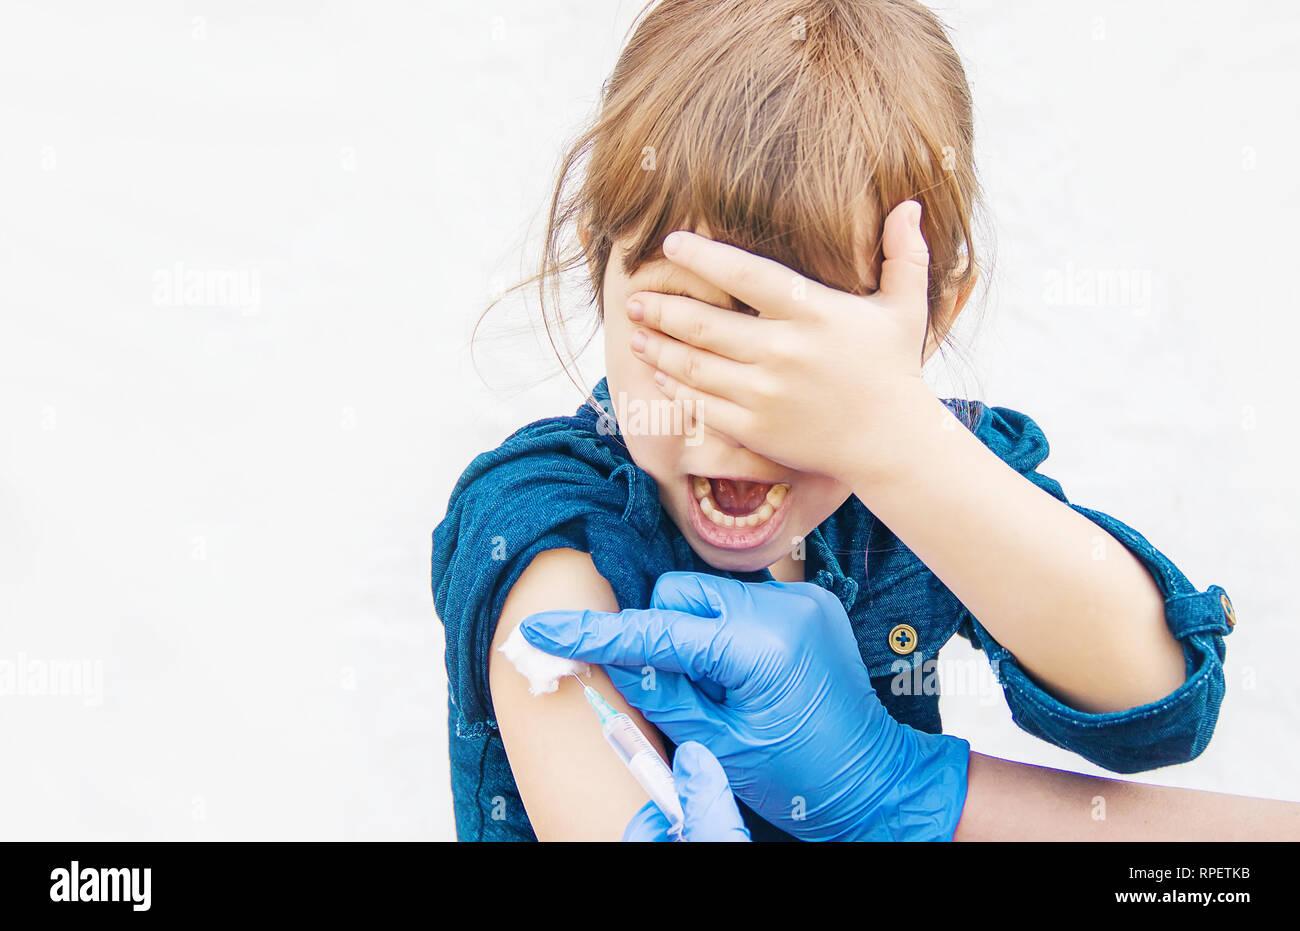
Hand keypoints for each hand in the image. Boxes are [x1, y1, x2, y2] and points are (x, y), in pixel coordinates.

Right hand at [522, 572, 969, 840]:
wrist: (872, 780)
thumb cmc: (798, 777)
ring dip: (695, 633)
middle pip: (679, 594)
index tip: (545, 631)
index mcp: (759, 647)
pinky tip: (747, 673)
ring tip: (723, 687)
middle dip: (661, 634)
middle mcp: (783, 607)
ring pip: (707, 595)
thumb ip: (661, 692)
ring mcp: (801, 598)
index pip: (657, 630)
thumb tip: (615, 655)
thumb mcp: (717, 744)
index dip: (596, 634)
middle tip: (679, 689)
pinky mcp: (810, 601)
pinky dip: (727, 631)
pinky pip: (742, 601)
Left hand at [625, 200, 935, 486]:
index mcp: (813, 312)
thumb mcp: (906, 306)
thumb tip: (911, 203)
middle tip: (634, 298)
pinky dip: (675, 388)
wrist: (893, 443)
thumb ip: (903, 253)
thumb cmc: (894, 369)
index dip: (701, 256)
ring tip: (634, 332)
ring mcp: (766, 394)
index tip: (670, 243)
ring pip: (694, 366)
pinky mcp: (756, 429)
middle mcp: (783, 351)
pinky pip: (702, 405)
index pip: (743, 273)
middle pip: (704, 323)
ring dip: (658, 347)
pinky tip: (659, 374)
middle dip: (660, 308)